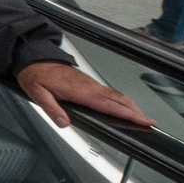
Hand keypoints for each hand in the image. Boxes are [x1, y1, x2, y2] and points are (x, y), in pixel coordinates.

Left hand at [16, 61, 152, 127]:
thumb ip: (52, 109)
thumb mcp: (38, 94)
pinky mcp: (89, 82)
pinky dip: (121, 100)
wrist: (34, 59)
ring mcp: (90, 83)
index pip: (107, 104)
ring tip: (141, 116)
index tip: (141, 120)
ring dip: (130, 105)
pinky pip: (109, 92)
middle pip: (118, 99)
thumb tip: (64, 123)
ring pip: (115, 95)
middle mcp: (89, 86)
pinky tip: (124, 106)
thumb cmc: (36, 76)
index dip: (126, 113)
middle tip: (149, 122)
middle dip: (135, 111)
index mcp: (79, 90)